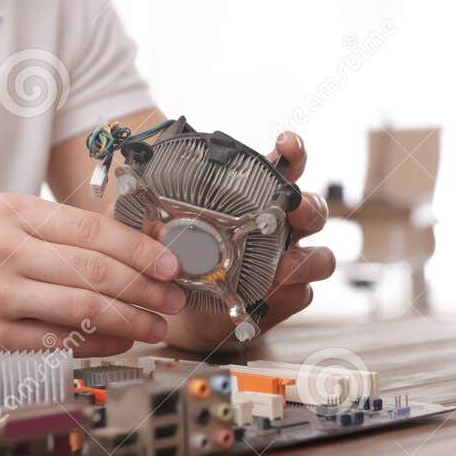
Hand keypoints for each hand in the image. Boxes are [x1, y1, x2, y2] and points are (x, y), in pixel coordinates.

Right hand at [0, 193, 186, 370]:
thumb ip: (48, 233)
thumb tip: (120, 248)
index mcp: (13, 213)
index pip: (94, 229)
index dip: (142, 249)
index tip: (172, 263)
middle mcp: (6, 248)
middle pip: (99, 268)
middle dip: (148, 288)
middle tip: (175, 299)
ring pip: (86, 307)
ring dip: (132, 320)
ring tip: (156, 327)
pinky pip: (59, 342)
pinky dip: (97, 345)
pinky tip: (119, 344)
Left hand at [164, 131, 334, 350]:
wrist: (184, 312)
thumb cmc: (184, 263)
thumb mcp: (167, 233)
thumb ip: (160, 212)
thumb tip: (134, 186)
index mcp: (259, 203)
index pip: (285, 170)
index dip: (292, 152)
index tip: (285, 143)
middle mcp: (282, 230)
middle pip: (313, 210)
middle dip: (309, 206)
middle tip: (295, 208)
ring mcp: (290, 264)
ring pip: (321, 256)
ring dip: (308, 258)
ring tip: (284, 265)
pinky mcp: (288, 296)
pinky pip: (303, 293)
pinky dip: (288, 294)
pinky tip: (269, 297)